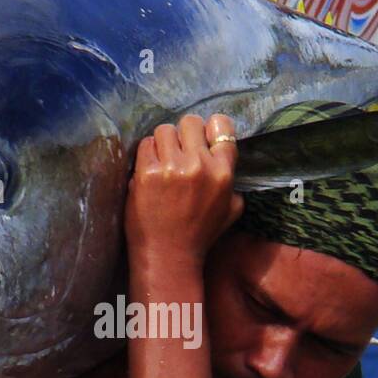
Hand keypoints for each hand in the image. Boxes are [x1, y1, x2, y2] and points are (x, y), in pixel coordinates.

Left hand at [126, 113, 240, 264]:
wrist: (168, 256)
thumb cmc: (199, 235)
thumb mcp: (230, 211)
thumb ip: (233, 183)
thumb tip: (225, 159)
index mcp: (223, 173)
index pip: (222, 126)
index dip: (210, 128)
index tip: (202, 138)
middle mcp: (200, 166)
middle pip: (190, 122)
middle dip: (183, 134)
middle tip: (177, 151)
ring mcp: (172, 168)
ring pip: (165, 130)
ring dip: (162, 144)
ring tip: (162, 162)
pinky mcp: (147, 173)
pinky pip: (145, 145)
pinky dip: (146, 155)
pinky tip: (149, 171)